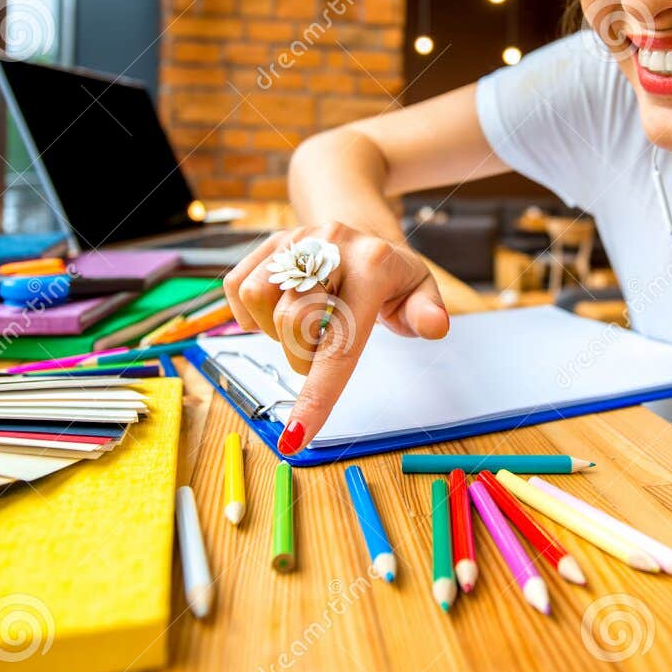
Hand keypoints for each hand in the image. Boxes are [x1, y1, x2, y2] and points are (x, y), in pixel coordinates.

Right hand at [222, 222, 449, 454]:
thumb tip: (433, 326)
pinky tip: (279, 310)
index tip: (296, 436)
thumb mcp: (418, 292)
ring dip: (275, 331)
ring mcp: (297, 240)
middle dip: (301, 357)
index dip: (318, 394)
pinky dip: (251, 312)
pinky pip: (238, 286)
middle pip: (293, 323)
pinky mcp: (270, 242)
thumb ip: (426, 313)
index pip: (341, 341)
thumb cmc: (390, 276)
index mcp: (373, 266)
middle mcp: (331, 246)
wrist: (362, 234)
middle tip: (321, 354)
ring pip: (260, 300)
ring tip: (304, 327)